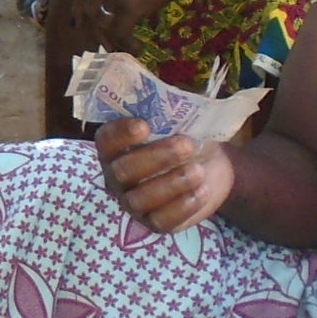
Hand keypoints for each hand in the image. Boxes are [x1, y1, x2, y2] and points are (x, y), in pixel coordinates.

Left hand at [75, 0, 188, 47]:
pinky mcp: (130, 6)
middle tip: (101, 42)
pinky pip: (121, 31)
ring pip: (102, 22)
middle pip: (88, 8)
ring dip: (110, 38)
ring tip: (120, 47)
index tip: (78, 21)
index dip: (79, 7)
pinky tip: (137, 48)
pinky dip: (126, 44)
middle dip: (92, 28)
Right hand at [93, 117, 232, 234]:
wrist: (210, 166)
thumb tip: (176, 94)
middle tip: (186, 145)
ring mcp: (133, 202)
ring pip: (140, 199)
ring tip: (198, 170)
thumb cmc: (186, 136)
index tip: (145, 126)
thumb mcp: (179, 120)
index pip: (106, 141)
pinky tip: (202, 190)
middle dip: (156, 157)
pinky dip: (183, 206)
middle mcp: (117, 176)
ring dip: (172, 183)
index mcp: (116, 147)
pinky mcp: (155, 222)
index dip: (121, 134)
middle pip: (123, 171)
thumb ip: (169, 110)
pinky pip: (162, 220)